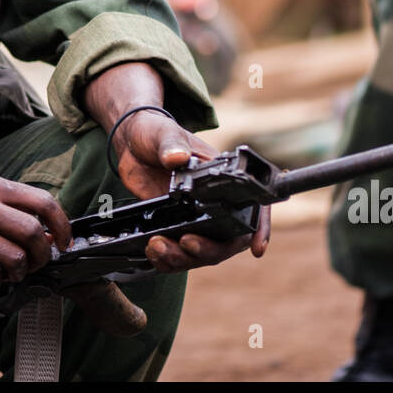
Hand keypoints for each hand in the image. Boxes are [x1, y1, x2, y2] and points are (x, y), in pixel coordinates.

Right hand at [0, 175, 72, 290]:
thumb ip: (8, 206)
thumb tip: (47, 229)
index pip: (42, 201)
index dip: (62, 224)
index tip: (63, 241)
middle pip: (33, 232)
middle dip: (42, 254)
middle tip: (36, 262)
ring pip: (15, 258)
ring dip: (19, 272)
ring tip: (10, 272)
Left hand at [112, 109, 270, 273]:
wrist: (131, 142)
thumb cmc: (156, 132)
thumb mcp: (164, 133)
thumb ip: (171, 145)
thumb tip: (177, 158)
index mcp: (222, 178)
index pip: (252, 205)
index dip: (260, 228)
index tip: (257, 248)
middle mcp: (214, 203)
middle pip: (226, 239)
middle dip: (208, 249)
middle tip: (186, 242)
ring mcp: (195, 217)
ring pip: (201, 253)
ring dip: (182, 258)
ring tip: (158, 247)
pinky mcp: (174, 226)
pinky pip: (178, 254)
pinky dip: (166, 260)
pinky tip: (152, 252)